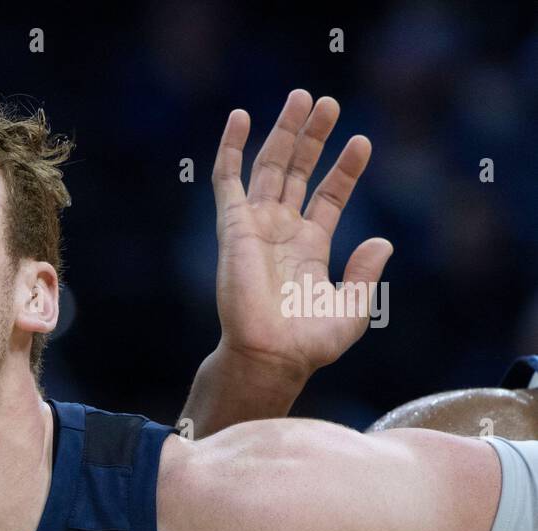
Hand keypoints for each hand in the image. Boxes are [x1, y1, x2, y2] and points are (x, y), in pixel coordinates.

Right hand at [212, 89, 392, 381]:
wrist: (271, 354)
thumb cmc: (308, 342)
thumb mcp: (353, 307)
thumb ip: (365, 272)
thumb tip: (382, 241)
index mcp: (309, 248)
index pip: (328, 196)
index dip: (345, 169)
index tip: (362, 141)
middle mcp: (281, 231)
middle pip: (297, 172)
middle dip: (312, 137)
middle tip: (328, 102)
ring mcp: (256, 226)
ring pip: (269, 166)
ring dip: (284, 131)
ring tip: (303, 97)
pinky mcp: (233, 226)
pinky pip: (227, 180)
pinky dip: (231, 148)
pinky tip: (241, 117)